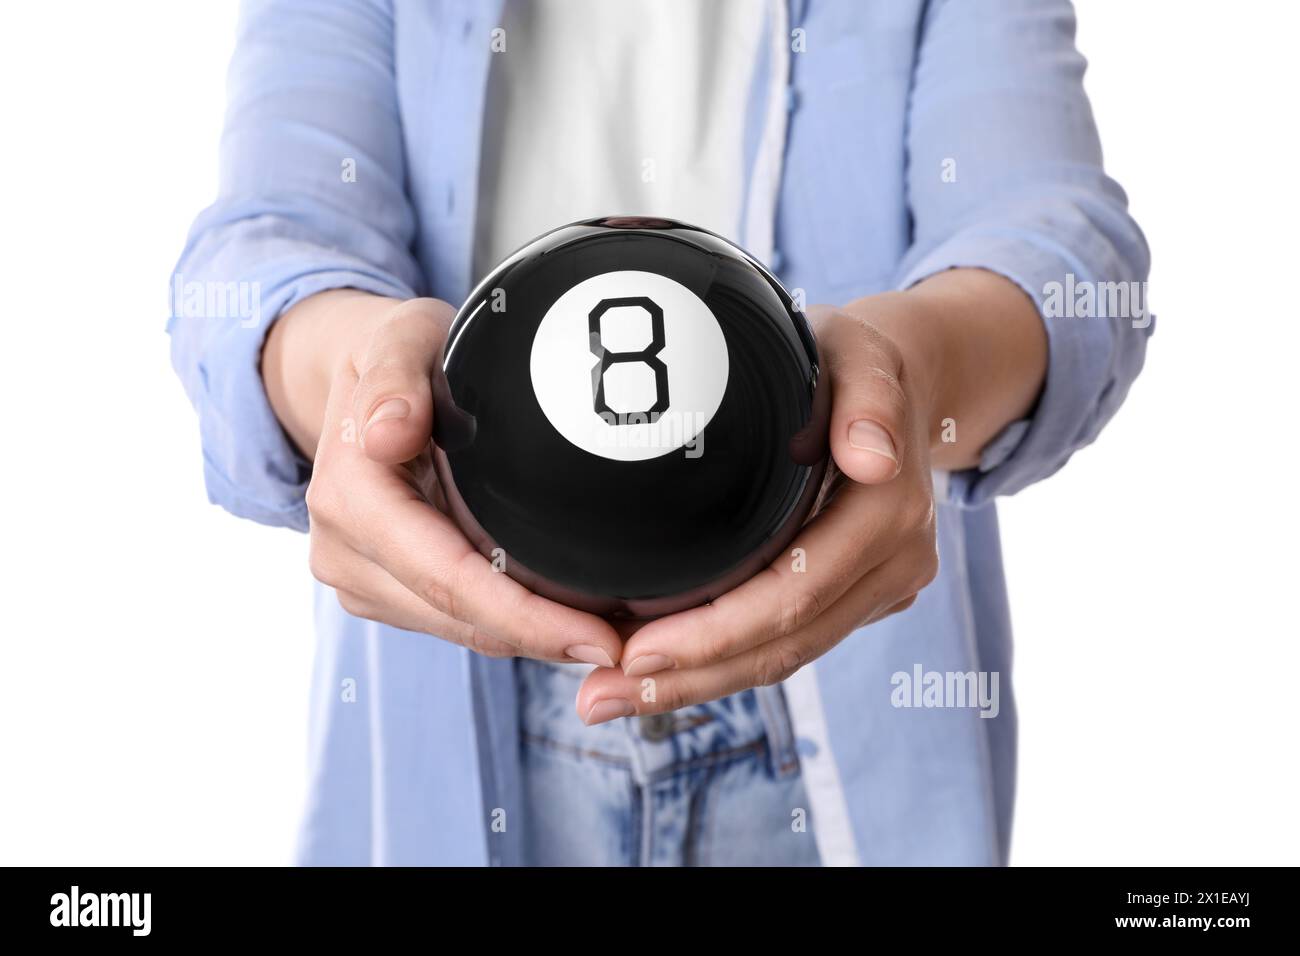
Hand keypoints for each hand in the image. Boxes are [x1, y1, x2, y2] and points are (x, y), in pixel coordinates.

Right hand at [263, 291, 623, 665]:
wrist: (360, 378)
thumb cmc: (397, 352)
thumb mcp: (400, 338)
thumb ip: (395, 378)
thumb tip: (385, 433)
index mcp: (350, 497)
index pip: (448, 579)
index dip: (527, 619)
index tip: (599, 639)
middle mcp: (343, 552)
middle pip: (461, 619)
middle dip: (547, 641)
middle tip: (634, 648)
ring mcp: (358, 578)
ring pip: (461, 632)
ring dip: (534, 640)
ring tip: (616, 637)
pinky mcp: (382, 591)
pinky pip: (456, 621)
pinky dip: (513, 624)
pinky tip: (569, 618)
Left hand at [574, 269, 1046, 723]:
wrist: (903, 377)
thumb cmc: (854, 359)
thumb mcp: (858, 355)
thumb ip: (867, 400)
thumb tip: (873, 460)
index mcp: (889, 515)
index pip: (793, 596)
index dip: (714, 634)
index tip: (636, 653)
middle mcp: (896, 564)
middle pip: (784, 646)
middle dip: (689, 679)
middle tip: (597, 698)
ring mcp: (881, 587)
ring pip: (786, 658)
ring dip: (698, 685)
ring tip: (611, 699)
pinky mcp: (858, 596)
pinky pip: (791, 642)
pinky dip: (724, 662)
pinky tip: (663, 674)